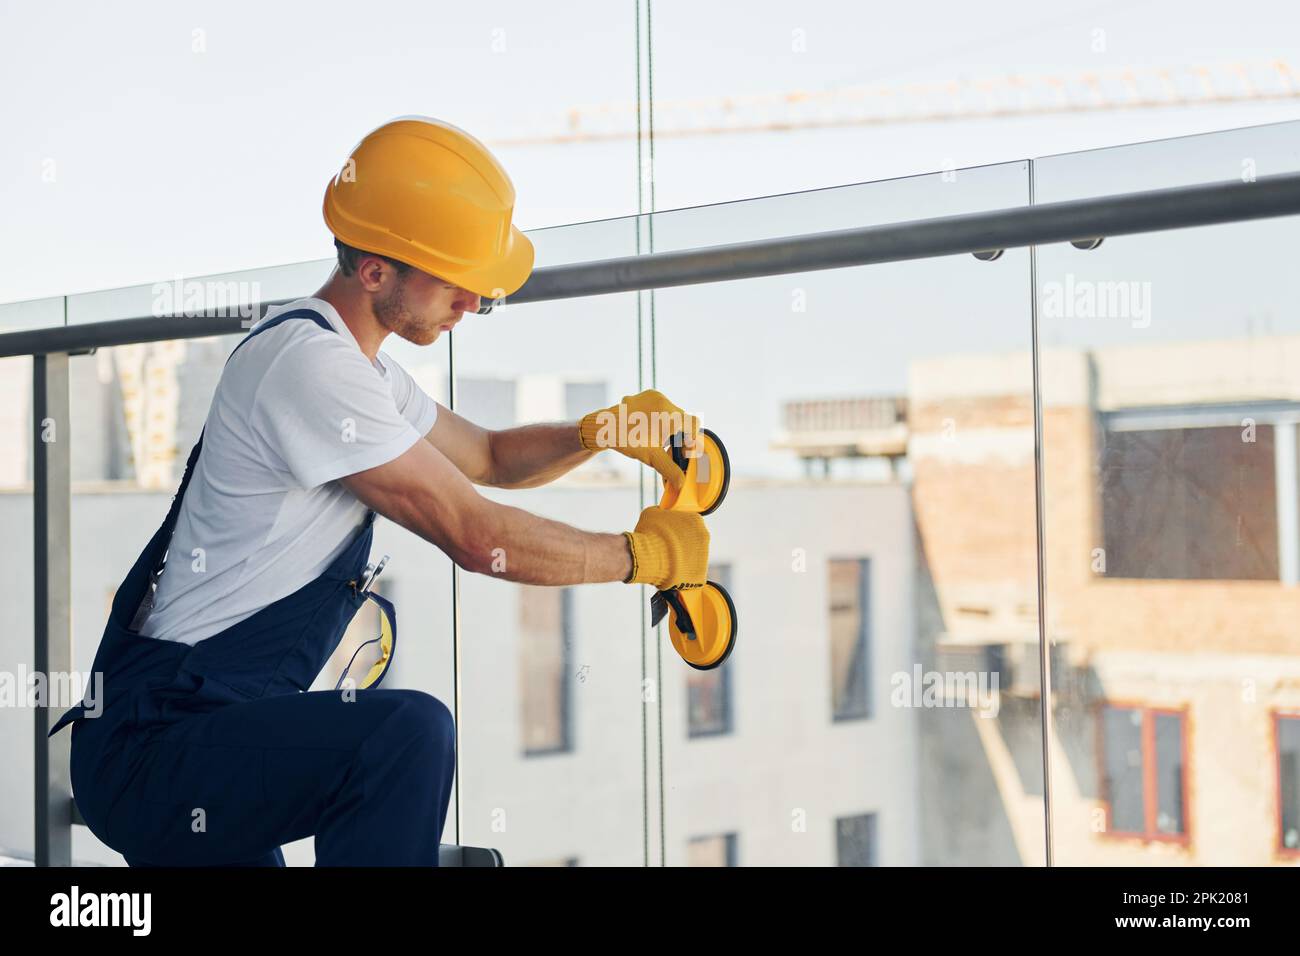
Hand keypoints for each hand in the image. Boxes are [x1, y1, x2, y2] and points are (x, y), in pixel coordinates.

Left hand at [579, 389, 700, 489]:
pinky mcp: (647, 394)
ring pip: (672, 412)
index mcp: (669, 415)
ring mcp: (655, 395)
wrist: (604, 427)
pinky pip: (661, 405)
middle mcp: (664, 401)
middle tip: (668, 447)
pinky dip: (660, 417)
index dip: (692, 439)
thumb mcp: (652, 458)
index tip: (681, 449)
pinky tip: (649, 428)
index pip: (694, 424)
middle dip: (679, 434)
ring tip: (657, 438)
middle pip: (683, 419)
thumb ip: (670, 470)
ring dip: (670, 425)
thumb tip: (681, 484)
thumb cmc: (628, 441)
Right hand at [621, 506, 709, 589]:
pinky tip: (671, 573)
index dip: (678, 530)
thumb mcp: (652, 513)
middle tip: (667, 549)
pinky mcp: (700, 575)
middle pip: (694, 541)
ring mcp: (704, 557)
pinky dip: (683, 575)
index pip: (690, 524)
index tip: (669, 535)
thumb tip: (661, 512)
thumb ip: (662, 512)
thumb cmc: (649, 533)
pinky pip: (692, 575)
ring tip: (667, 562)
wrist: (648, 557)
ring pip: (693, 558)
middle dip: (682, 545)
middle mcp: (704, 536)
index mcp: (696, 519)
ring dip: (683, 560)